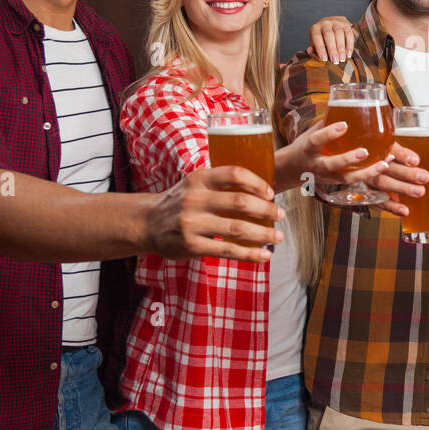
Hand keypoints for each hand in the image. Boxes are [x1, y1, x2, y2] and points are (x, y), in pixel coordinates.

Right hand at [147, 166, 282, 261]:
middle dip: (266, 210)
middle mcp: (195, 199)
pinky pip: (227, 250)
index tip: (271, 193)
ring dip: (263, 233)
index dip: (257, 183)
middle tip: (281, 215)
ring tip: (278, 236)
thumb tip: (263, 190)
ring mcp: (192, 223)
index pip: (234, 174)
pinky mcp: (192, 245)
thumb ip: (221, 184)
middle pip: (239, 202)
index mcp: (199, 179)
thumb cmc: (181, 202)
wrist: (147, 223)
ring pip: (236, 228)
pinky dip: (249, 254)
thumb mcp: (195, 184)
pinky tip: (264, 255)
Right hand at [276, 115, 393, 190]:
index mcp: (308, 148)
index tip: (343, 125)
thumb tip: (345, 100)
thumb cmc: (305, 146)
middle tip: (364, 152)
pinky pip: (353, 182)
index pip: (316, 140)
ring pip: (346, 179)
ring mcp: (327, 176)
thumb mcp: (310, 132)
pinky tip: (385, 166)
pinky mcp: (336, 183)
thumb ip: (327, 120)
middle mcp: (316, 164)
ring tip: (384, 164)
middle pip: (332, 165)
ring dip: (367, 173)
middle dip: (348, 159)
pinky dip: (370, 175)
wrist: (292, 169)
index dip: (329, 133)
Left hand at [306, 16, 355, 62]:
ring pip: (339, 34)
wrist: (333, 23)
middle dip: (332, 49)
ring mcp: (337, 23)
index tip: (324, 59)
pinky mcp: (346, 25)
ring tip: (342, 58)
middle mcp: (326, 23)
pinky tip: (348, 53)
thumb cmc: (323, 36)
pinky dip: (349, 44)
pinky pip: (349, 34)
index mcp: (316, 28)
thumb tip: (310, 52)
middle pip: (329, 35)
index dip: (320, 48)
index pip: (317, 37)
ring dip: (341, 48)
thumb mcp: (316, 41)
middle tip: (335, 61)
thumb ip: (314, 47)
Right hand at [365, 141, 428, 218]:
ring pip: (383, 183)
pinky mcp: (370, 194)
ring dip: (401, 188)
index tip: (416, 160)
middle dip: (406, 174)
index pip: (392, 147)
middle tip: (424, 178)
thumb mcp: (413, 152)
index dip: (403, 154)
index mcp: (386, 146)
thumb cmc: (397, 158)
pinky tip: (405, 211)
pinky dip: (392, 207)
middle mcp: (375, 161)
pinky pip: (379, 201)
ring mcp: (370, 178)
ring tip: (419, 192)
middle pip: (389, 167)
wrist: (369, 166)